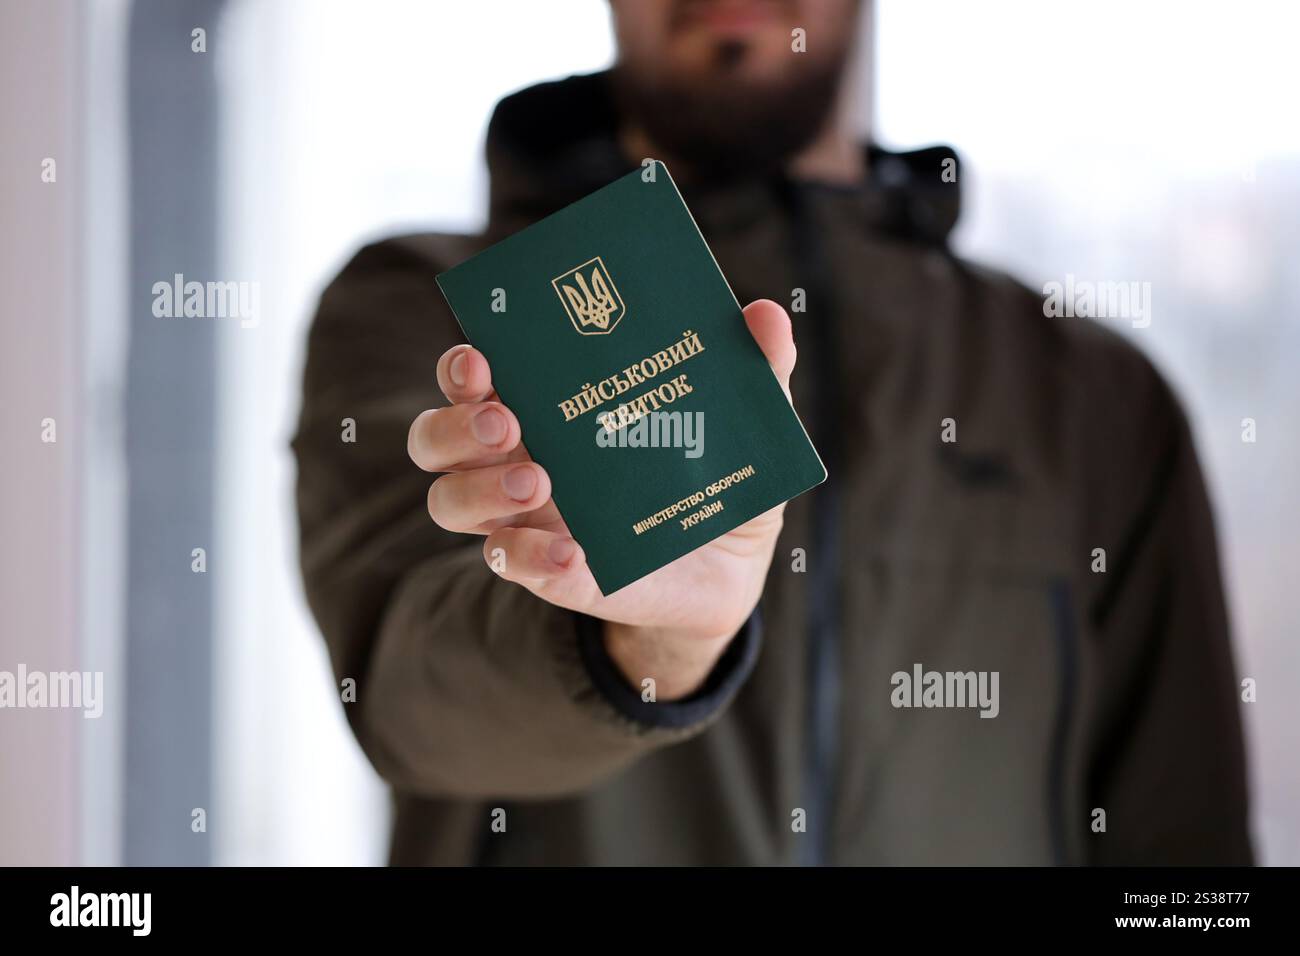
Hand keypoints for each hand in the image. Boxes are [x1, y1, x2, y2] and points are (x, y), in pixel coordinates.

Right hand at [407, 300, 798, 697]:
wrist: (728, 568)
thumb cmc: (712, 475)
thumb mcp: (741, 424)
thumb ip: (753, 370)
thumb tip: (769, 314)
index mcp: (546, 408)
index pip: (472, 379)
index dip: (462, 365)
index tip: (482, 355)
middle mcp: (517, 459)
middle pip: (437, 440)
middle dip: (456, 424)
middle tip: (506, 420)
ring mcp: (527, 521)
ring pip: (449, 504)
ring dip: (481, 490)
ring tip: (540, 482)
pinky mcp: (558, 573)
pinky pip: (516, 568)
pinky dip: (532, 558)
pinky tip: (572, 551)